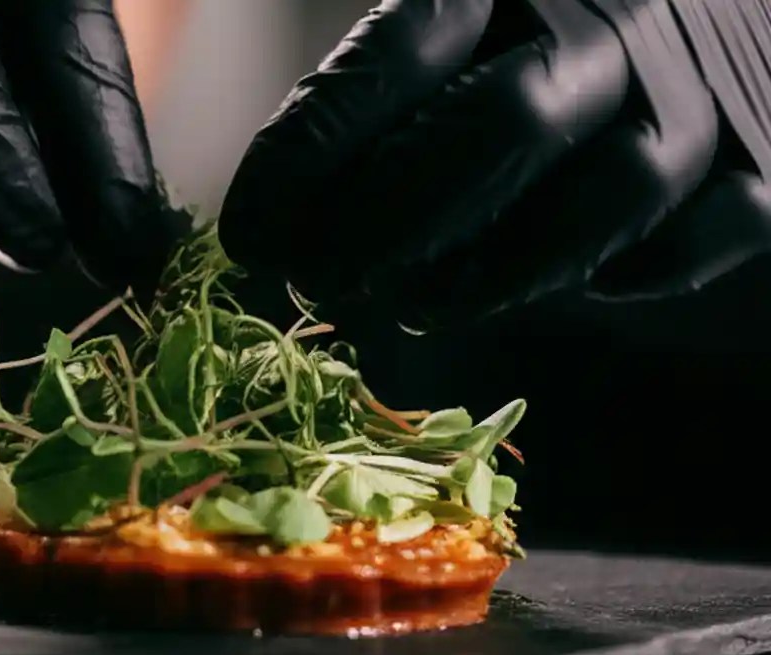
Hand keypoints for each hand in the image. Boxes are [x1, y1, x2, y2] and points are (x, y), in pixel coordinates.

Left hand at [219, 0, 770, 330]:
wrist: (715, 12)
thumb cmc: (540, 38)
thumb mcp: (457, 21)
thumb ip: (373, 88)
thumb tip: (274, 219)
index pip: (399, 52)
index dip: (314, 150)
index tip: (251, 232)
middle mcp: (612, 15)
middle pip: (493, 128)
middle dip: (389, 224)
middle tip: (319, 283)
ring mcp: (695, 93)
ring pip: (599, 199)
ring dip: (490, 274)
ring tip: (409, 307)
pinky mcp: (760, 169)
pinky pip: (698, 237)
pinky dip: (629, 275)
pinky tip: (566, 288)